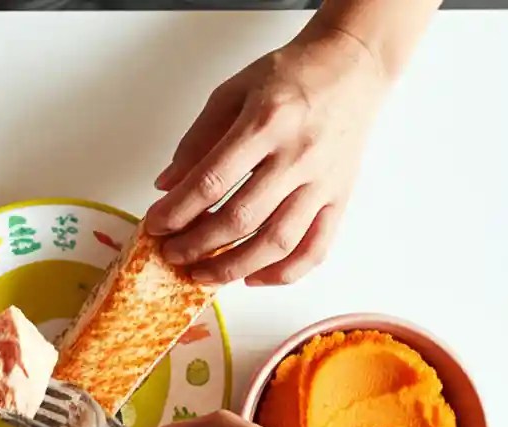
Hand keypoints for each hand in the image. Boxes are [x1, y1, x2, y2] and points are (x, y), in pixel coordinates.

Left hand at [145, 27, 390, 285]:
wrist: (352, 66)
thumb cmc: (290, 76)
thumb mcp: (232, 91)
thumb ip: (197, 139)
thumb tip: (166, 186)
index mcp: (265, 122)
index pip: (211, 181)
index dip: (177, 211)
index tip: (154, 227)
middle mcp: (297, 156)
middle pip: (241, 218)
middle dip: (197, 245)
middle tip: (171, 254)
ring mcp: (323, 181)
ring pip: (277, 242)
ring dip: (234, 267)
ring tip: (203, 276)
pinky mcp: (341, 197)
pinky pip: (315, 249)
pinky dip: (284, 273)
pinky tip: (253, 278)